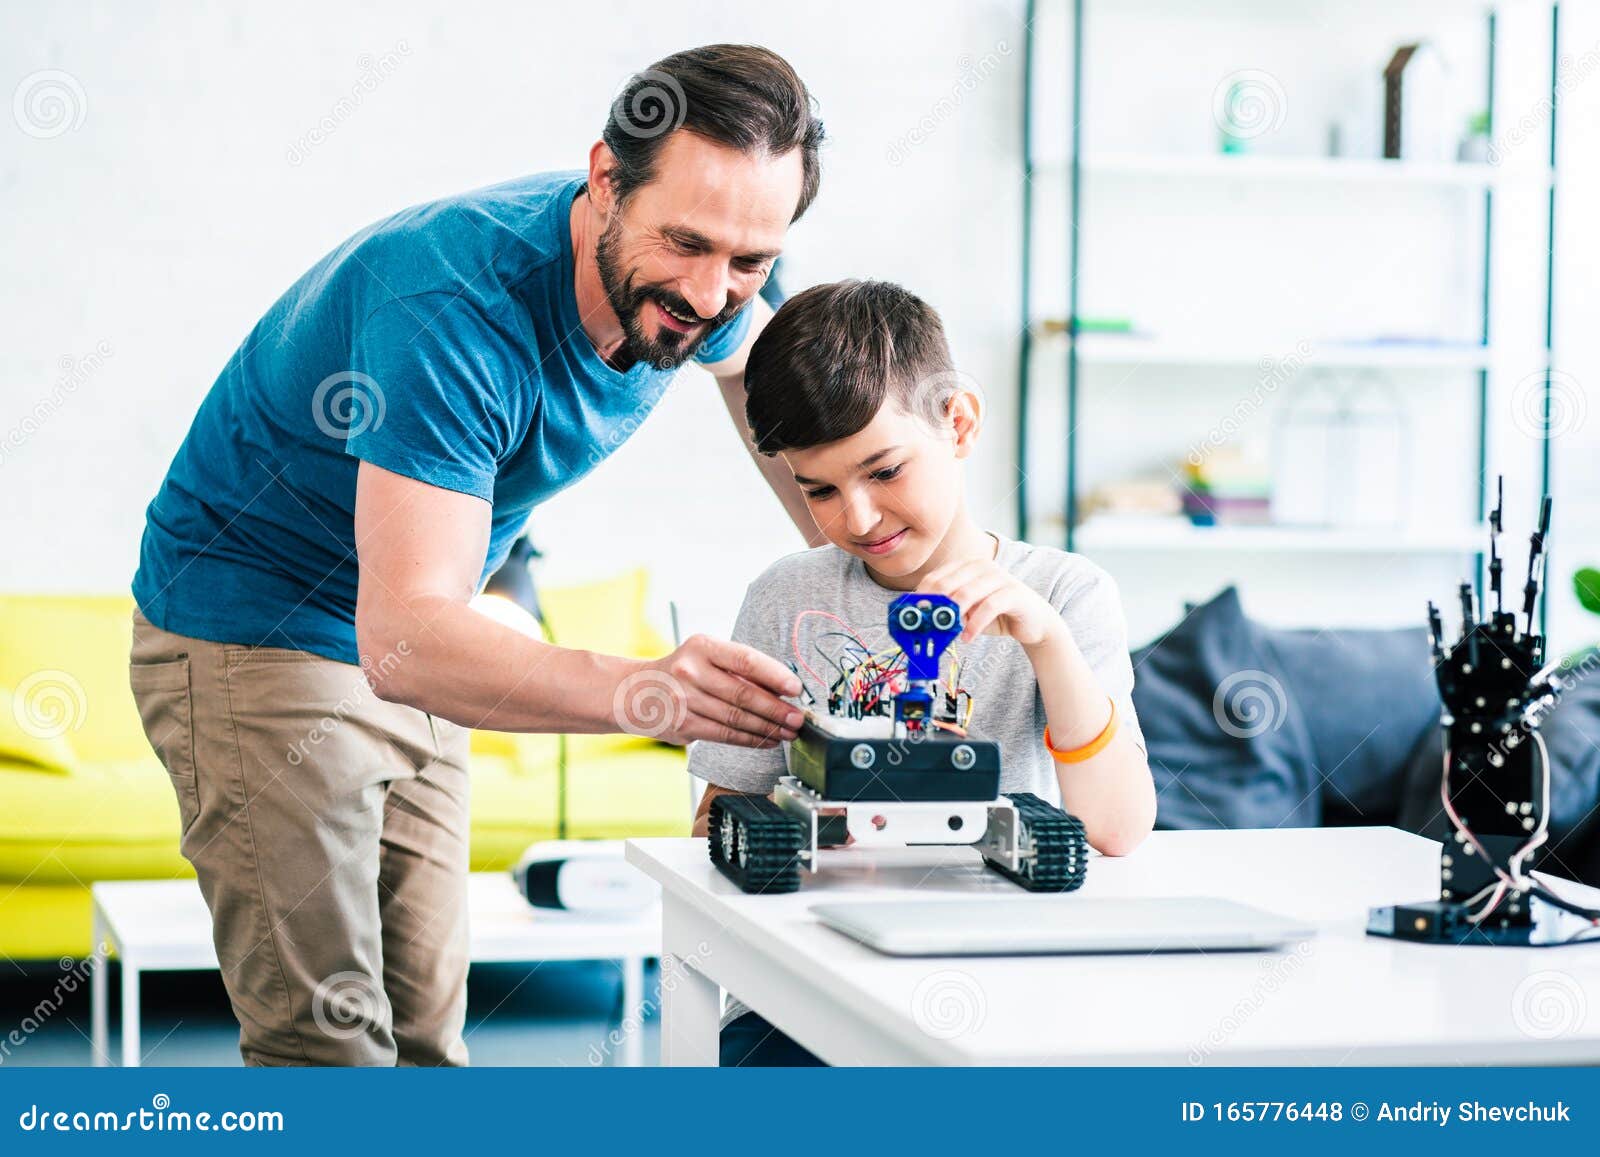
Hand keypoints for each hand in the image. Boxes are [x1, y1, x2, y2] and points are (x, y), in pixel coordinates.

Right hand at [612, 635, 803, 747]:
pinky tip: (767, 740)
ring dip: (768, 728)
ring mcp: (685, 700)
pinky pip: (725, 734)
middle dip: (777, 709)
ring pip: (737, 718)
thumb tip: (782, 689)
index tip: (796, 688)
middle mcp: (691, 672)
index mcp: (701, 646)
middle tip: (798, 718)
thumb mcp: (704, 656)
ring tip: (788, 732)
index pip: (745, 660)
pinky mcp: (683, 725)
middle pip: (743, 694)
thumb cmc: (681, 672)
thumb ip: (736, 669)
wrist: (635, 691)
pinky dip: (750, 739)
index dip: (775, 675)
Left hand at [923, 558, 1062, 649]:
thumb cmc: (995, 614)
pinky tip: (967, 637)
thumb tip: (921, 620)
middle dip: (933, 607)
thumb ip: (947, 610)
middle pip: (946, 584)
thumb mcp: (967, 611)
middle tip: (925, 628)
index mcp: (965, 566)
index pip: (934, 579)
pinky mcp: (1013, 592)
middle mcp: (981, 566)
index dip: (920, 599)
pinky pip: (988, 607)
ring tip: (947, 634)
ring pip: (966, 594)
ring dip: (952, 617)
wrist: (1033, 620)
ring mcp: (998, 577)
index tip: (911, 618)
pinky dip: (974, 625)